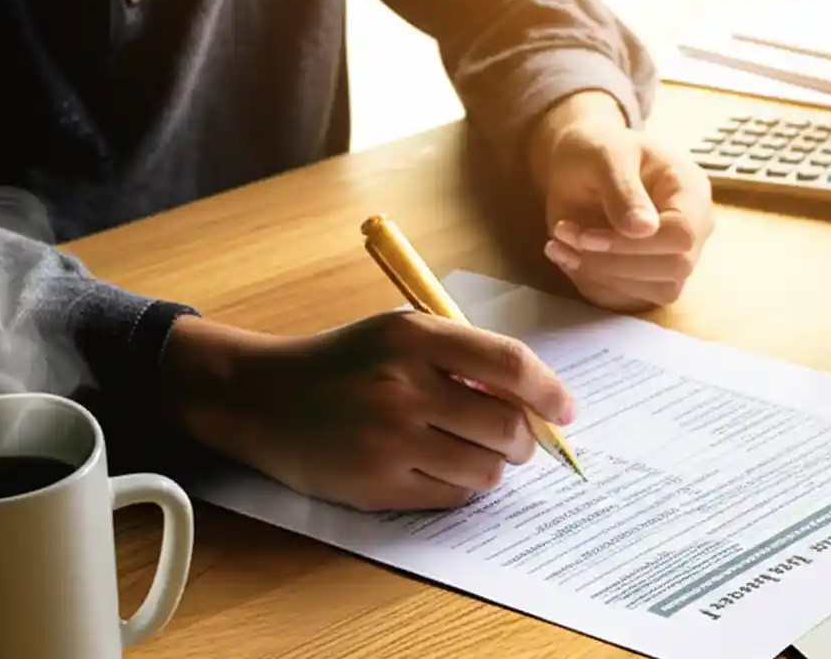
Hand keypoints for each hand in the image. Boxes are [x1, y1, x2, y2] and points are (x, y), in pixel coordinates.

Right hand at [161, 313, 573, 511]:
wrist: (265, 399)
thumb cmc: (347, 363)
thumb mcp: (401, 335)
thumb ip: (464, 357)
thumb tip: (534, 399)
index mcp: (415, 339)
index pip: (508, 365)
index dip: (549, 391)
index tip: (565, 410)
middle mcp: (403, 389)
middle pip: (506, 426)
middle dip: (525, 439)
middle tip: (518, 440)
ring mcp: (389, 442)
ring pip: (485, 469)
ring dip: (495, 466)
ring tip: (475, 452)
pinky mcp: (376, 486)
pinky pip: (452, 496)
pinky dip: (462, 486)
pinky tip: (442, 467)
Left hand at [528, 91, 714, 311]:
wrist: (581, 164)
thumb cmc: (598, 150)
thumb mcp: (605, 155)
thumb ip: (623, 190)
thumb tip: (644, 229)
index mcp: (691, 191)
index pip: (682, 235)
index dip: (634, 245)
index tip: (587, 236)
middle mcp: (695, 230)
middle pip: (674, 269)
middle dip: (614, 262)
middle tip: (567, 236)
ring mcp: (676, 257)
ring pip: (655, 291)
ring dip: (601, 275)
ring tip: (563, 242)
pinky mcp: (651, 279)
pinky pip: (631, 299)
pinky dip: (594, 284)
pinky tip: (569, 257)